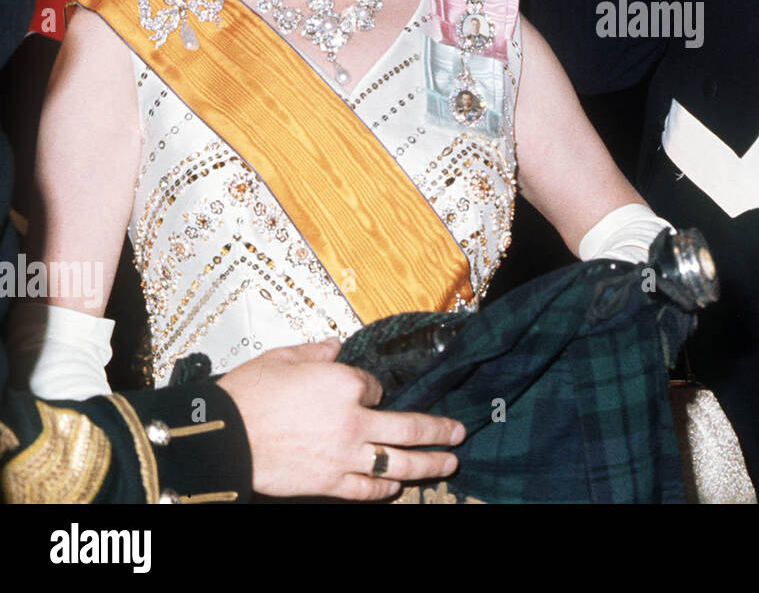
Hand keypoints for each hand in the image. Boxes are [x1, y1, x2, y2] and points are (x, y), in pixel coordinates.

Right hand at [217, 339, 465, 499]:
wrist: (221, 436)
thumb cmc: (247, 395)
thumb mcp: (283, 358)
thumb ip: (316, 352)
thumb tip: (334, 345)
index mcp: (345, 383)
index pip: (376, 387)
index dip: (375, 390)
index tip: (369, 392)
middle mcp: (353, 420)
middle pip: (409, 427)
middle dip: (440, 430)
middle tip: (459, 431)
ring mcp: (344, 455)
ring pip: (398, 462)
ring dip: (429, 464)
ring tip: (448, 463)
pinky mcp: (329, 483)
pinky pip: (367, 489)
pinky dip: (385, 490)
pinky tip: (397, 488)